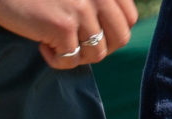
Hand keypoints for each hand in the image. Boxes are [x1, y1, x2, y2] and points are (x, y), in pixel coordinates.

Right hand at [0, 0, 137, 68]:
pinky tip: (41, 45)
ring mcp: (82, 10)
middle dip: (99, 48)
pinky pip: (70, 60)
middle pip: (120, 39)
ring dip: (77, 56)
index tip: (91, 34)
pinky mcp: (62, 26)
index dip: (113, 34)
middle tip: (75, 44)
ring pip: (96, 53)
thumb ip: (94, 2)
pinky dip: (56, 60)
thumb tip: (106, 35)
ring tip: (56, 43)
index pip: (129, 18)